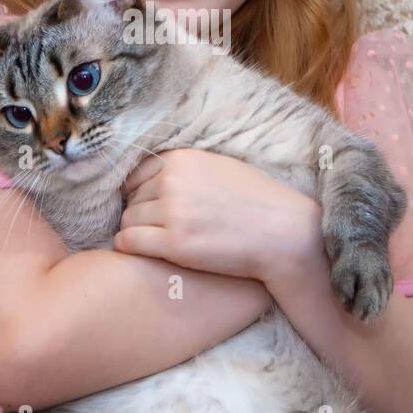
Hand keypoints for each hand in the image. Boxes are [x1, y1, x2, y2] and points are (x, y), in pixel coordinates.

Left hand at [114, 149, 320, 283]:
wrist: (284, 233)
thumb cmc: (257, 202)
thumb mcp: (219, 168)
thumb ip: (186, 169)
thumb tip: (157, 176)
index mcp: (182, 159)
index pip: (136, 174)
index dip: (139, 193)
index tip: (148, 207)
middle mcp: (173, 181)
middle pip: (132, 199)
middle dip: (141, 214)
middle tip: (158, 230)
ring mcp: (172, 212)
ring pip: (128, 220)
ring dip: (136, 232)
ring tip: (154, 244)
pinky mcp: (174, 243)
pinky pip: (128, 241)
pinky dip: (127, 248)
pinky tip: (139, 254)